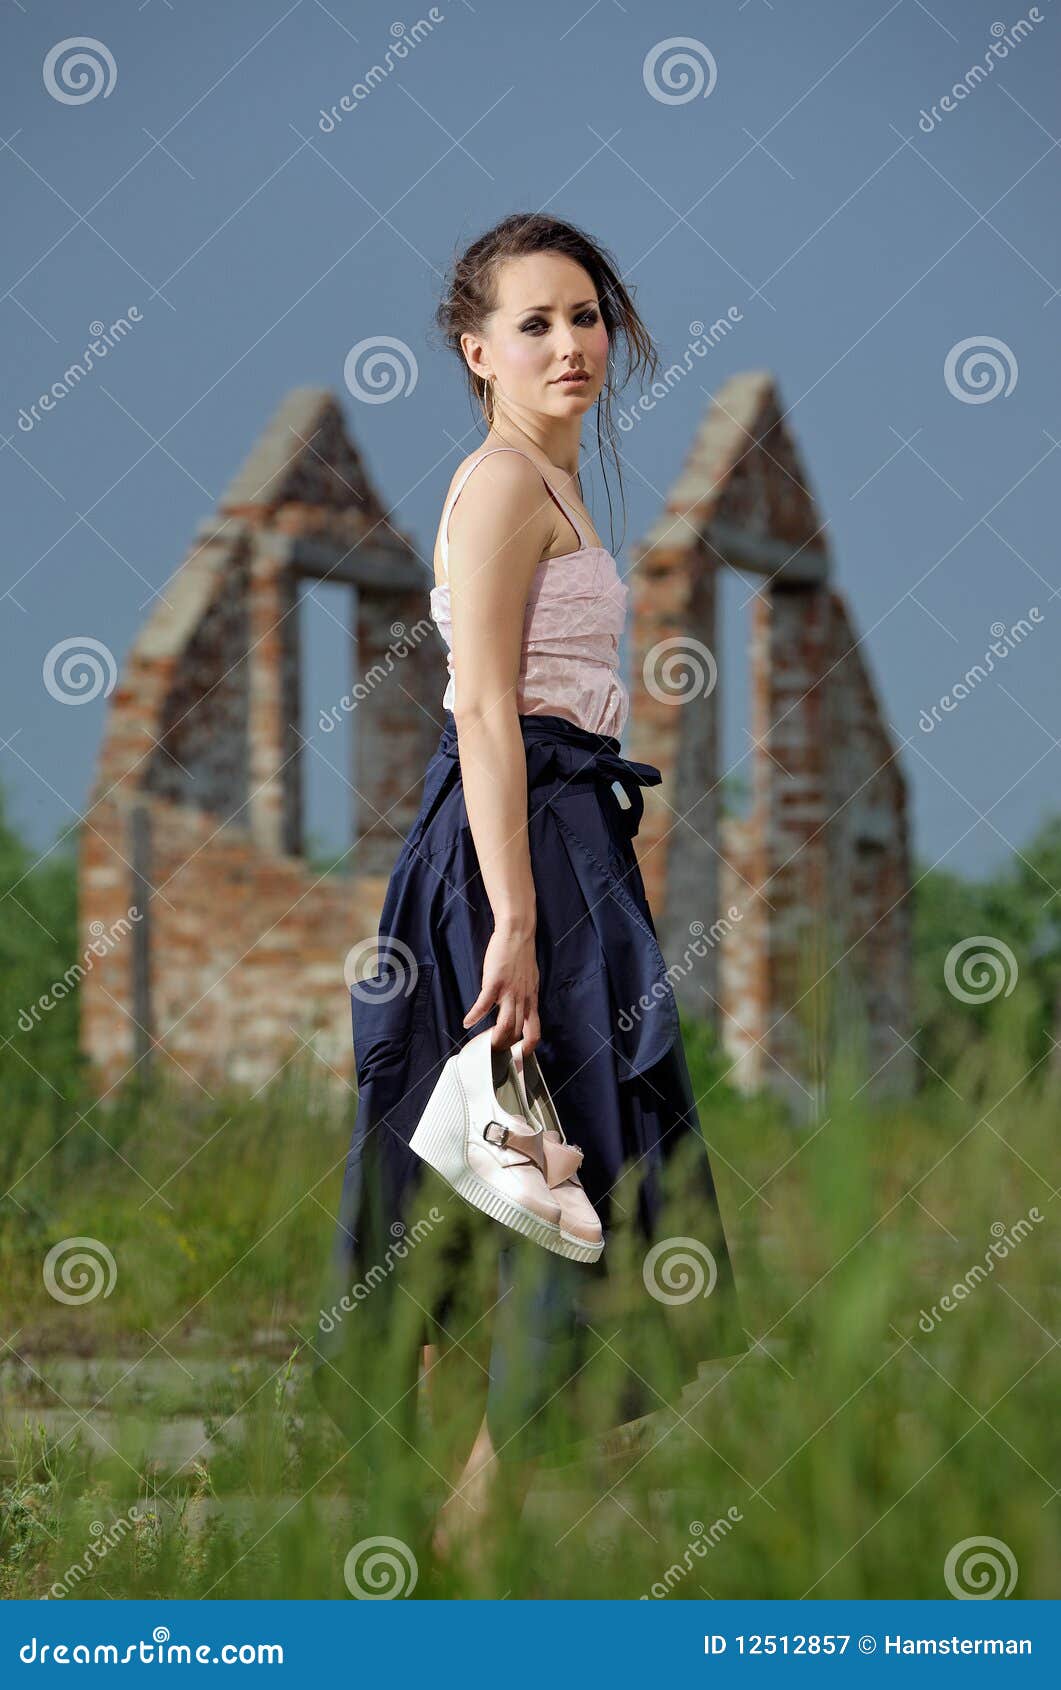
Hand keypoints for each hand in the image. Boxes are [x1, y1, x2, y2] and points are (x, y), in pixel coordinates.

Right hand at [462, 920, 540, 1055]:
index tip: (518, 1056)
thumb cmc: (522, 955)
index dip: (528, 1048)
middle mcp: (522, 999)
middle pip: (517, 1032)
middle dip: (505, 1046)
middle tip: (493, 1050)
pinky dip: (474, 1016)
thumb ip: (525, 996)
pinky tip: (467, 1022)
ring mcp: (509, 992)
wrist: (517, 934)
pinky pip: (484, 1005)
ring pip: (505, 1025)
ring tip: (482, 1044)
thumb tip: (520, 1008)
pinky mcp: (495, 983)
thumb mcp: (530, 980)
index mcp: (531, 1000)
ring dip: (493, 1038)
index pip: (535, 1031)